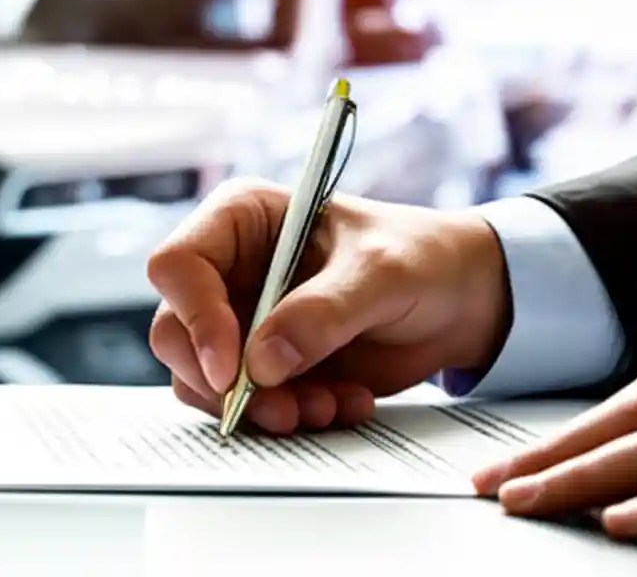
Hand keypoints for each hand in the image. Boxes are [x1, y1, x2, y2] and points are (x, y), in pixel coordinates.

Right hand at [146, 178, 509, 433]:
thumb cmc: (420, 258)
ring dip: (261, 406)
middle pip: (176, 332)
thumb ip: (322, 314)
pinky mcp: (265, 365)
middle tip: (279, 407)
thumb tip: (260, 362)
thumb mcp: (380, 274)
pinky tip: (343, 402)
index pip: (178, 265)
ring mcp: (243, 320)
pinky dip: (291, 415)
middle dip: (223, 380)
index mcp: (242, 220)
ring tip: (326, 406)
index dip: (194, 318)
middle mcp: (230, 270)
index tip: (233, 368)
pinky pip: (248, 404)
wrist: (460, 300)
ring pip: (205, 379)